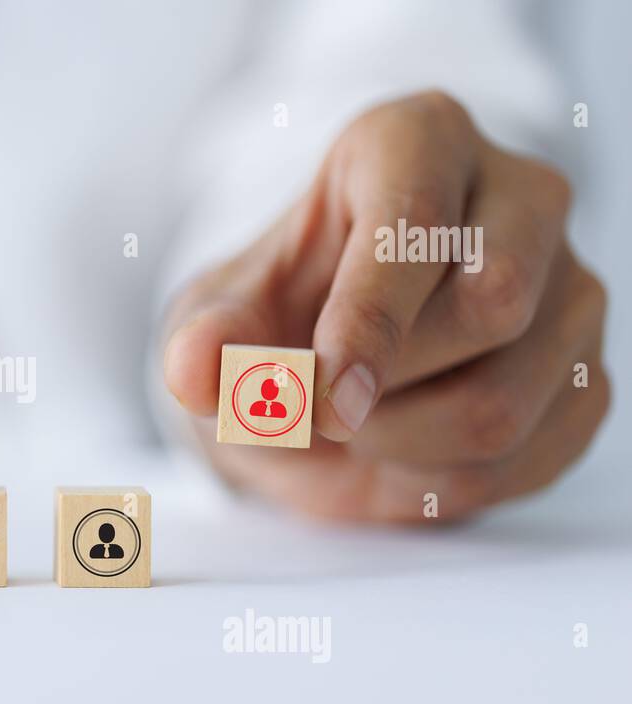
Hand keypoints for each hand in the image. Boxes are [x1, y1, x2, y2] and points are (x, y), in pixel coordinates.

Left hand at [161, 91, 609, 522]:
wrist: (320, 377)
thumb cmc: (274, 320)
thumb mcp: (218, 321)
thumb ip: (204, 340)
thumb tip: (194, 369)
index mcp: (418, 141)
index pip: (418, 223)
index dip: (368, 320)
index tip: (321, 398)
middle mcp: (518, 197)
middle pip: (490, 304)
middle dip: (382, 387)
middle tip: (318, 407)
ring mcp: (571, 288)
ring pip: (504, 401)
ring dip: (398, 445)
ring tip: (356, 422)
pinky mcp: (587, 377)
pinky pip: (526, 460)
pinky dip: (437, 482)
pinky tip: (401, 448)